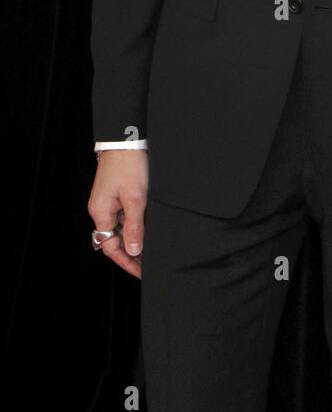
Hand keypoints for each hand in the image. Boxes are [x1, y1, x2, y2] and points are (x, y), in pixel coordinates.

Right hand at [87, 150, 148, 279]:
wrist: (125, 139)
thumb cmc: (128, 166)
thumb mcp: (135, 198)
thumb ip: (134, 226)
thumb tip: (133, 251)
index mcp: (101, 213)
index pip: (111, 248)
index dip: (127, 262)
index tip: (142, 272)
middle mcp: (100, 209)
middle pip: (114, 240)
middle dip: (131, 254)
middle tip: (149, 264)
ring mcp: (106, 201)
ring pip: (119, 229)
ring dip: (133, 240)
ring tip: (151, 251)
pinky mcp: (114, 194)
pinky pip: (122, 217)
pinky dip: (134, 226)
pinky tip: (146, 230)